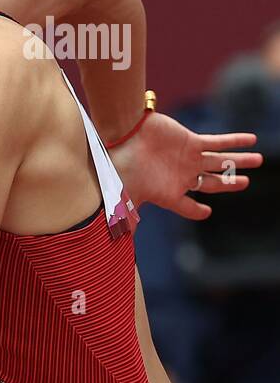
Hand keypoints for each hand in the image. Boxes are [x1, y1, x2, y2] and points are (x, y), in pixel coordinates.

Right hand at [108, 113, 261, 219]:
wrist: (123, 137)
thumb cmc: (124, 168)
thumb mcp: (127, 199)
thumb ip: (129, 221)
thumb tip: (123, 245)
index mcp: (170, 193)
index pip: (188, 206)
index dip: (197, 211)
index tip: (207, 212)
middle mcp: (182, 176)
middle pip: (212, 182)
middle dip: (229, 184)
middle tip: (246, 183)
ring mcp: (188, 158)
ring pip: (220, 162)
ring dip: (240, 162)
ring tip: (259, 160)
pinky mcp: (191, 141)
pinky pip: (218, 142)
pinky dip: (235, 142)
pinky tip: (251, 140)